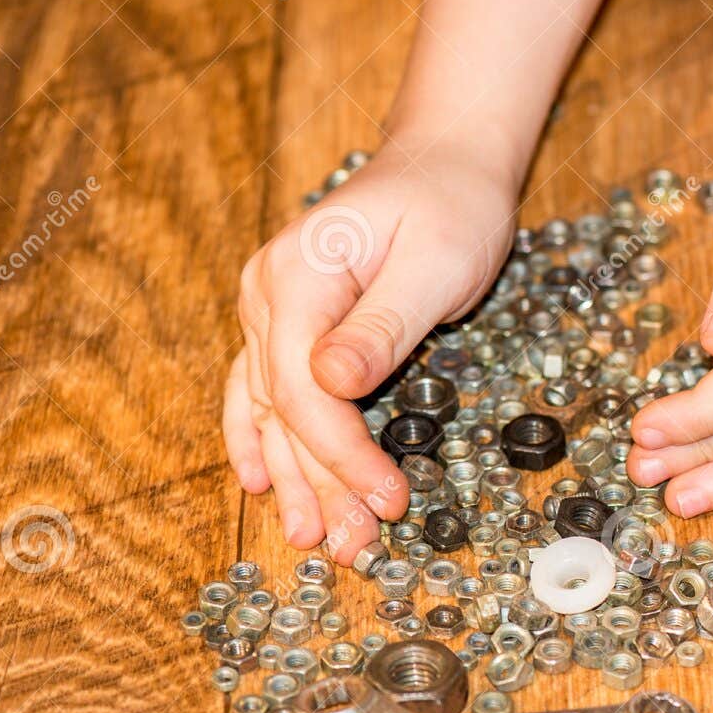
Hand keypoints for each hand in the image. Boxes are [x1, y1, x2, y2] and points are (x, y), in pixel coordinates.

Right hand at [223, 140, 516, 558]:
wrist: (445, 165)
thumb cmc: (450, 207)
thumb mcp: (434, 262)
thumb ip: (384, 325)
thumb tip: (332, 382)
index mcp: (299, 276)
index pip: (307, 389)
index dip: (344, 454)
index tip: (389, 500)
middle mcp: (267, 294)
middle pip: (286, 410)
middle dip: (321, 484)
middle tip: (354, 547)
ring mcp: (270, 309)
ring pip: (272, 410)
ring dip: (294, 478)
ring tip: (315, 539)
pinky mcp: (288, 324)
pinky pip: (267, 392)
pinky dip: (267, 441)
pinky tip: (262, 483)